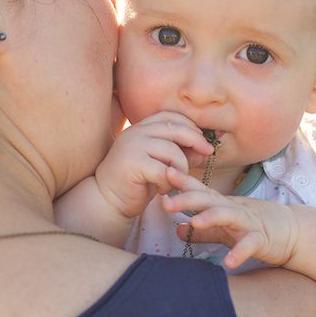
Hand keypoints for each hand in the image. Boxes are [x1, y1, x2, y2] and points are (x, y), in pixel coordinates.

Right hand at [94, 112, 216, 218]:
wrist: (107, 200)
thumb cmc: (136, 182)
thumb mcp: (160, 164)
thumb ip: (179, 153)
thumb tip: (205, 149)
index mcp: (141, 128)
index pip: (170, 116)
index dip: (190, 125)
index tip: (203, 140)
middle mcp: (136, 132)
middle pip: (175, 128)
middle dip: (195, 139)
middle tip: (208, 152)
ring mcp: (133, 146)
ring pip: (172, 151)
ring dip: (181, 168)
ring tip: (174, 180)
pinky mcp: (132, 163)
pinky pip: (163, 170)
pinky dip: (168, 182)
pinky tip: (161, 190)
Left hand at [163, 168, 299, 267]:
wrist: (292, 231)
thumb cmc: (254, 227)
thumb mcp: (224, 229)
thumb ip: (202, 231)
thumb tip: (177, 230)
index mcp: (222, 204)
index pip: (200, 190)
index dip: (182, 182)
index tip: (163, 173)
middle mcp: (233, 209)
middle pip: (209, 200)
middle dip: (188, 199)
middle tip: (167, 202)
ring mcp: (248, 222)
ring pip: (228, 216)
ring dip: (212, 218)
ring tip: (195, 222)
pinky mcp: (262, 239)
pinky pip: (250, 245)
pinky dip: (240, 253)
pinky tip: (229, 262)